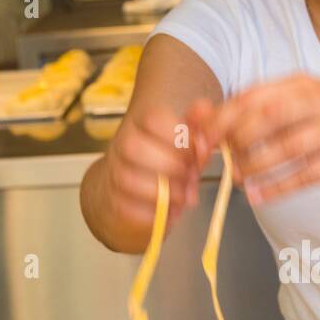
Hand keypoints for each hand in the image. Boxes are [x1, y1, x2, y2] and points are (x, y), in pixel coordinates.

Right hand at [102, 102, 201, 232]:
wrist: (129, 190)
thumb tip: (204, 108)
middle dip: (170, 164)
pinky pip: (129, 208)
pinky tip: (171, 210)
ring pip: (130, 179)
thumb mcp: (183, 144)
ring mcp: (115, 175)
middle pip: (135, 147)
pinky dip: (155, 212)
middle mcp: (122, 146)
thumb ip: (196, 128)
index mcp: (140, 126)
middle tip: (191, 175)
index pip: (151, 118)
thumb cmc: (163, 163)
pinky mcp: (116, 203)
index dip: (178, 134)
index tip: (195, 150)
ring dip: (165, 190)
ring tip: (184, 196)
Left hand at [200, 74, 319, 202]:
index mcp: (300, 84)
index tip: (204, 136)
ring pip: (286, 149)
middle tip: (224, 159)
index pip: (253, 97)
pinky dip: (277, 188)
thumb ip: (265, 104)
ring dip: (255, 167)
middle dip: (237, 141)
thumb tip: (216, 120)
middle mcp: (317, 103)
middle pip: (267, 119)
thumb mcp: (304, 95)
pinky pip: (305, 176)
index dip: (224, 118)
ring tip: (239, 179)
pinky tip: (258, 197)